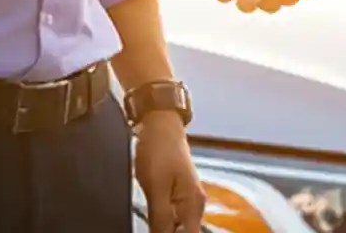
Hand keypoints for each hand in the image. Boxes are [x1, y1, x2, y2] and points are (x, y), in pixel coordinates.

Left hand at [135, 111, 205, 232]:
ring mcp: (187, 198)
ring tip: (151, 223)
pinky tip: (152, 220)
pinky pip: (173, 217)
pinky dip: (164, 222)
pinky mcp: (178, 192)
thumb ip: (161, 218)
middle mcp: (194, 204)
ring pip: (179, 227)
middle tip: (150, 227)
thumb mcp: (156, 188)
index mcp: (193, 205)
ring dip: (166, 230)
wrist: (159, 124)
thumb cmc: (158, 150)